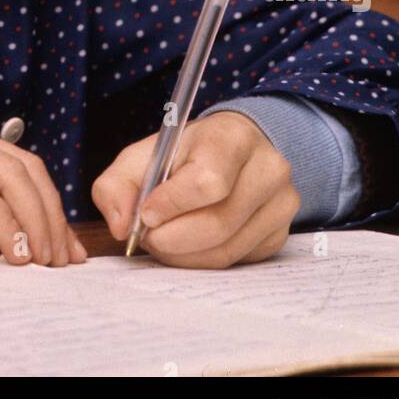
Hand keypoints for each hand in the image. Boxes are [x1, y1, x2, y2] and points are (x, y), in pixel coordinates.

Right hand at [0, 113, 86, 266]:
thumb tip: (13, 253)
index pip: (21, 167)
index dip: (49, 208)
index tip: (65, 251)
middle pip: (27, 168)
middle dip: (53, 216)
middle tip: (66, 262)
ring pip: (11, 176)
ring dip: (36, 222)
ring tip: (44, 264)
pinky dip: (3, 224)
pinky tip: (13, 255)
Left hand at [91, 111, 299, 267]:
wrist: (232, 151)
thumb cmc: (184, 154)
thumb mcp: (144, 155)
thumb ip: (117, 185)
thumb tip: (121, 227)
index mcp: (233, 137)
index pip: (207, 181)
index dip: (172, 204)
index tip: (147, 213)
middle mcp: (268, 168)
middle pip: (218, 223)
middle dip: (172, 238)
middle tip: (149, 236)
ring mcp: (281, 203)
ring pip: (226, 250)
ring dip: (184, 255)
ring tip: (165, 239)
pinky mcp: (280, 234)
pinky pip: (237, 262)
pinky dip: (203, 260)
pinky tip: (190, 244)